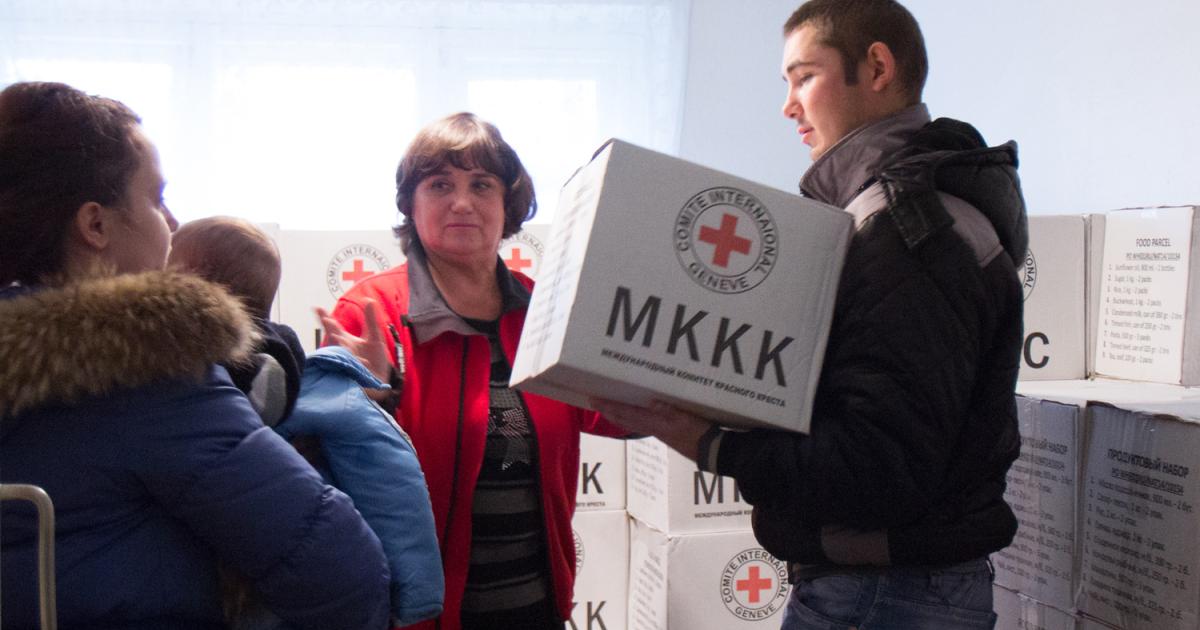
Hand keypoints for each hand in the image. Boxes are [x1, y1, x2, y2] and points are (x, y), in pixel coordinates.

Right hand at [315, 299, 391, 381]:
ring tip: (339, 339)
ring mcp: (344, 364)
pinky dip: (355, 365)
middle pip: (334, 340)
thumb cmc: (374, 360)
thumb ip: (370, 320)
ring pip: (339, 355)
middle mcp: (341, 352)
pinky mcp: (350, 376)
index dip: (325, 318)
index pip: (333, 328)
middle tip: (328, 323)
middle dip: (332, 333)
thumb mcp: (375, 337)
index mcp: (345, 341)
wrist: (380, 382)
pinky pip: (348, 369)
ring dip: (342, 349)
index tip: (317, 308)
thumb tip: (368, 300)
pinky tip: (361, 362)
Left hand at [589, 398, 713, 461]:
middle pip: (624, 419)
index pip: (626, 413)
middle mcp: (653, 428)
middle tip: (595, 402)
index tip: (594, 400)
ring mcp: (658, 432)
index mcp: (655, 423)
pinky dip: (632, 418)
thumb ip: (670, 410)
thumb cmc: (700, 434)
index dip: (609, 406)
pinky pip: (641, 424)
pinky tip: (634, 415)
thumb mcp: (687, 420)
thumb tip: (653, 402)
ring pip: (631, 422)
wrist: (711, 452)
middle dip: (609, 411)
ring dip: (618, 415)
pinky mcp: (665, 433)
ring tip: (609, 408)